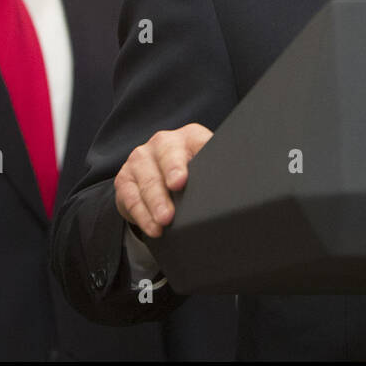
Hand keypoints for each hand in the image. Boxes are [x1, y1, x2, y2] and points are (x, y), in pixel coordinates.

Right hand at [114, 124, 212, 238]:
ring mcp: (140, 159)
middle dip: (172, 170)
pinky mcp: (124, 179)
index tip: (189, 172)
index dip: (196, 151)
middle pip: (167, 154)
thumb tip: (241, 185)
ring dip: (156, 201)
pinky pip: (131, 198)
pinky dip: (143, 216)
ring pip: (148, 179)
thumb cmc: (191, 175)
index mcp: (189, 136)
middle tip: (178, 186)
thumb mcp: (205, 168)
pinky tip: (153, 228)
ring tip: (165, 220)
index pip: (195, 140)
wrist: (160, 180)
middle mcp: (162, 142)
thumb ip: (219, 171)